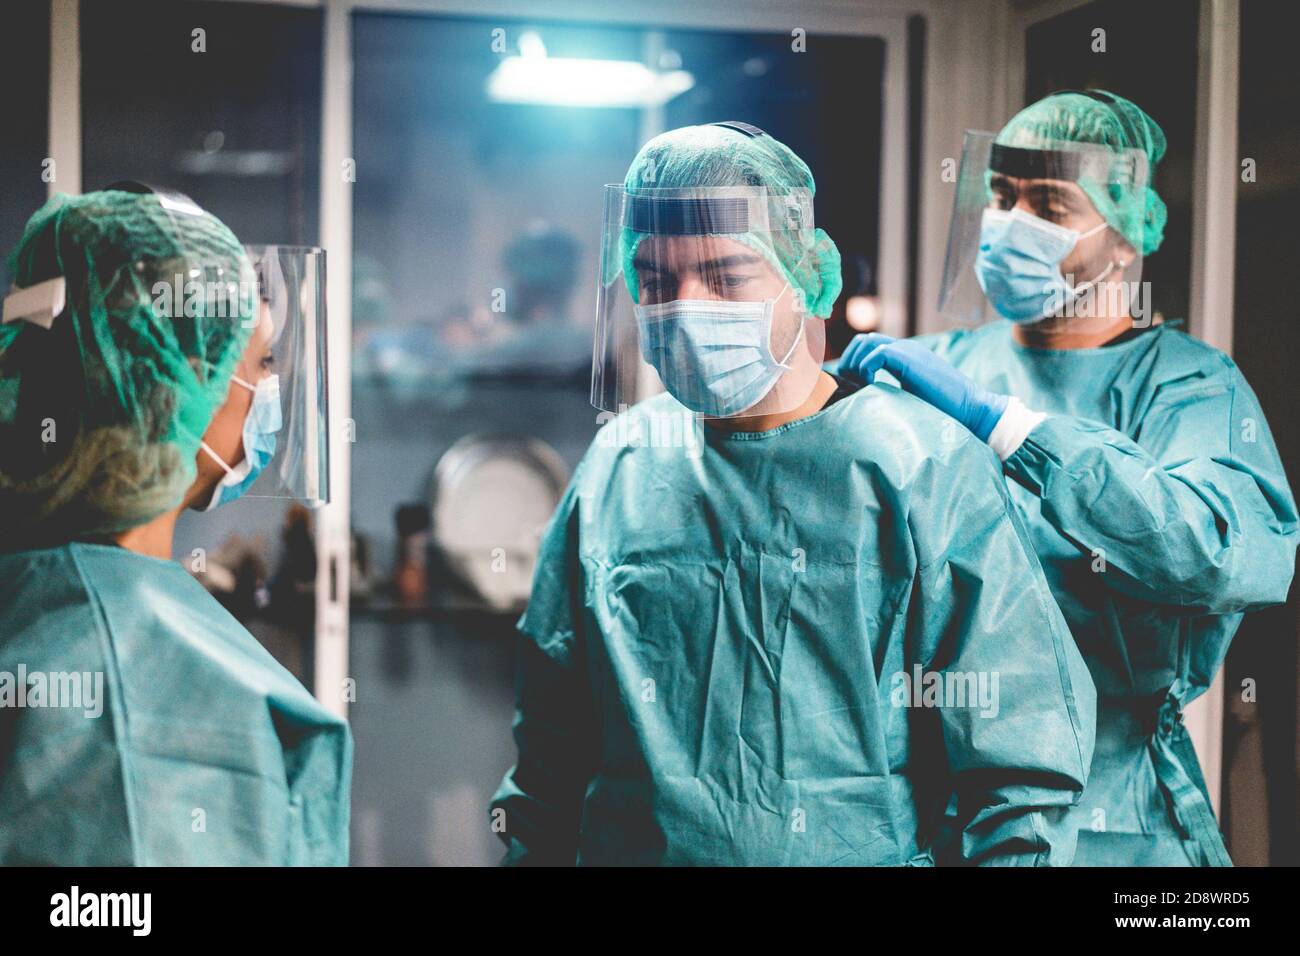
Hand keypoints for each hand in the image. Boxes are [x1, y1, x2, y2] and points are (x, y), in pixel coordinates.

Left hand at [839, 333, 1008, 441]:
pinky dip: (866, 369)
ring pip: (866, 342)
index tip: (850, 386)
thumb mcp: (909, 395)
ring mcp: (908, 350)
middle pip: (863, 340)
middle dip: (848, 361)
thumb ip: (890, 389)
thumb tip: (864, 400)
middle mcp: (905, 348)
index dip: (853, 362)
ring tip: (859, 386)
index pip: (869, 346)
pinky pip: (877, 353)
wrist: (972, 408)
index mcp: (905, 356)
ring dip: (855, 364)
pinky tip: (870, 386)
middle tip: (849, 386)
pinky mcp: (910, 359)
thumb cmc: (943, 409)